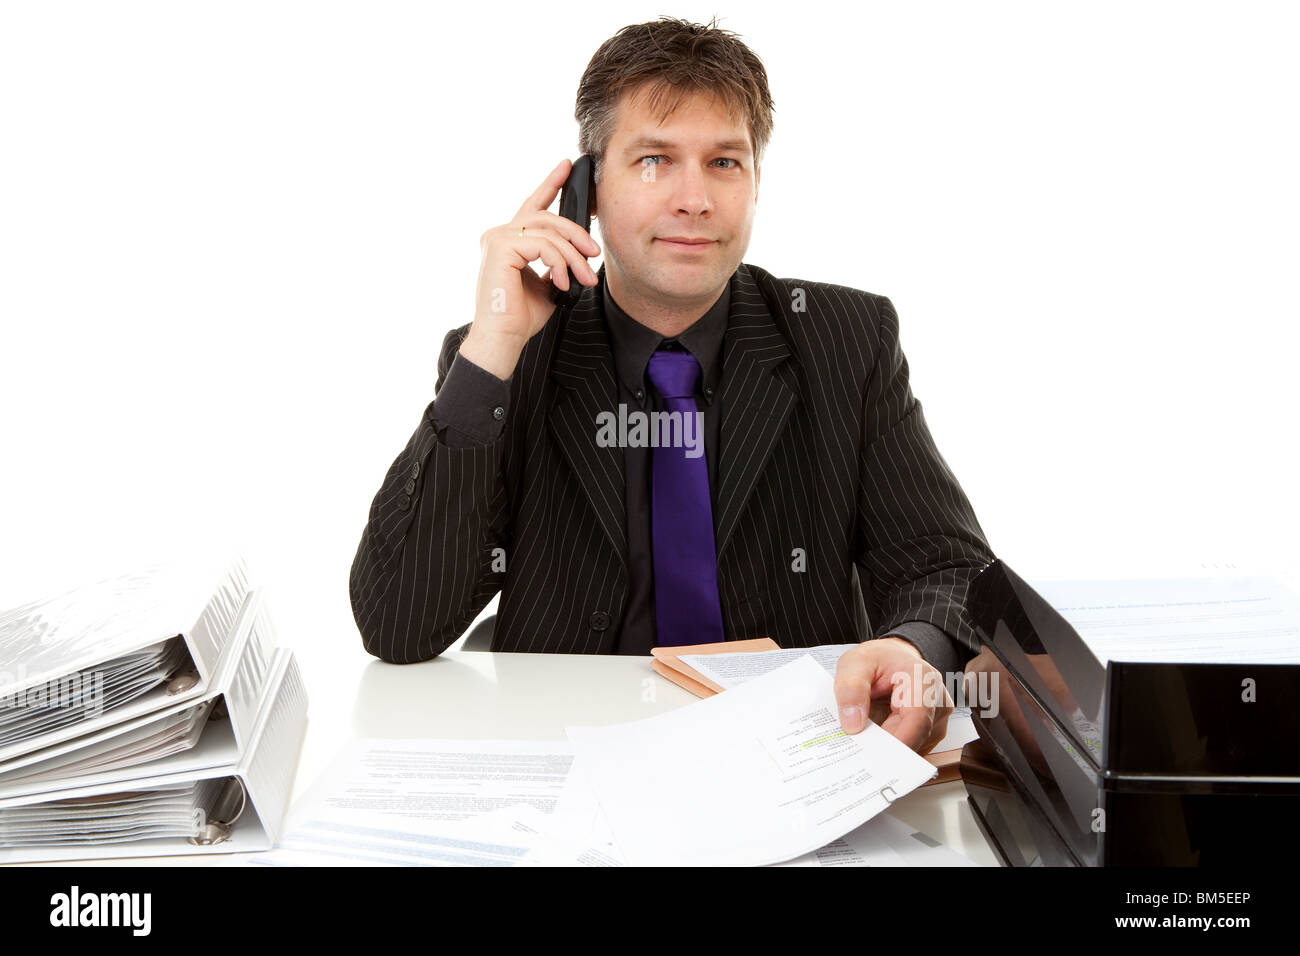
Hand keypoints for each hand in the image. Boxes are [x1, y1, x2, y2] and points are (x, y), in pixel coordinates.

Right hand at [460, 158, 601, 378]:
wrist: (503, 339)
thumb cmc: (520, 317)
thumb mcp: (546, 283)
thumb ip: (555, 262)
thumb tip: (578, 252)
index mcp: (509, 240)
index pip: (532, 205)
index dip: (550, 184)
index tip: (567, 167)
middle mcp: (499, 234)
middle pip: (547, 217)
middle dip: (576, 232)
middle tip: (594, 251)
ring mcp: (497, 238)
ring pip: (549, 231)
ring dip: (573, 256)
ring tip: (583, 278)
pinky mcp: (500, 247)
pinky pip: (542, 245)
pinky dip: (559, 263)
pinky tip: (563, 282)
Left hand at [833, 637, 952, 753]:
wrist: (891, 660)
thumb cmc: (878, 660)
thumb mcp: (855, 664)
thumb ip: (851, 689)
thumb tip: (853, 723)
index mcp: (923, 679)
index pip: (918, 718)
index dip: (900, 741)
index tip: (878, 757)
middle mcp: (937, 701)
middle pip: (916, 738)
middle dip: (886, 749)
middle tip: (858, 753)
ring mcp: (937, 720)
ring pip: (914, 748)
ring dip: (888, 749)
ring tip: (866, 738)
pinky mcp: (930, 733)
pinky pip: (912, 749)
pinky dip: (892, 749)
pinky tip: (877, 740)